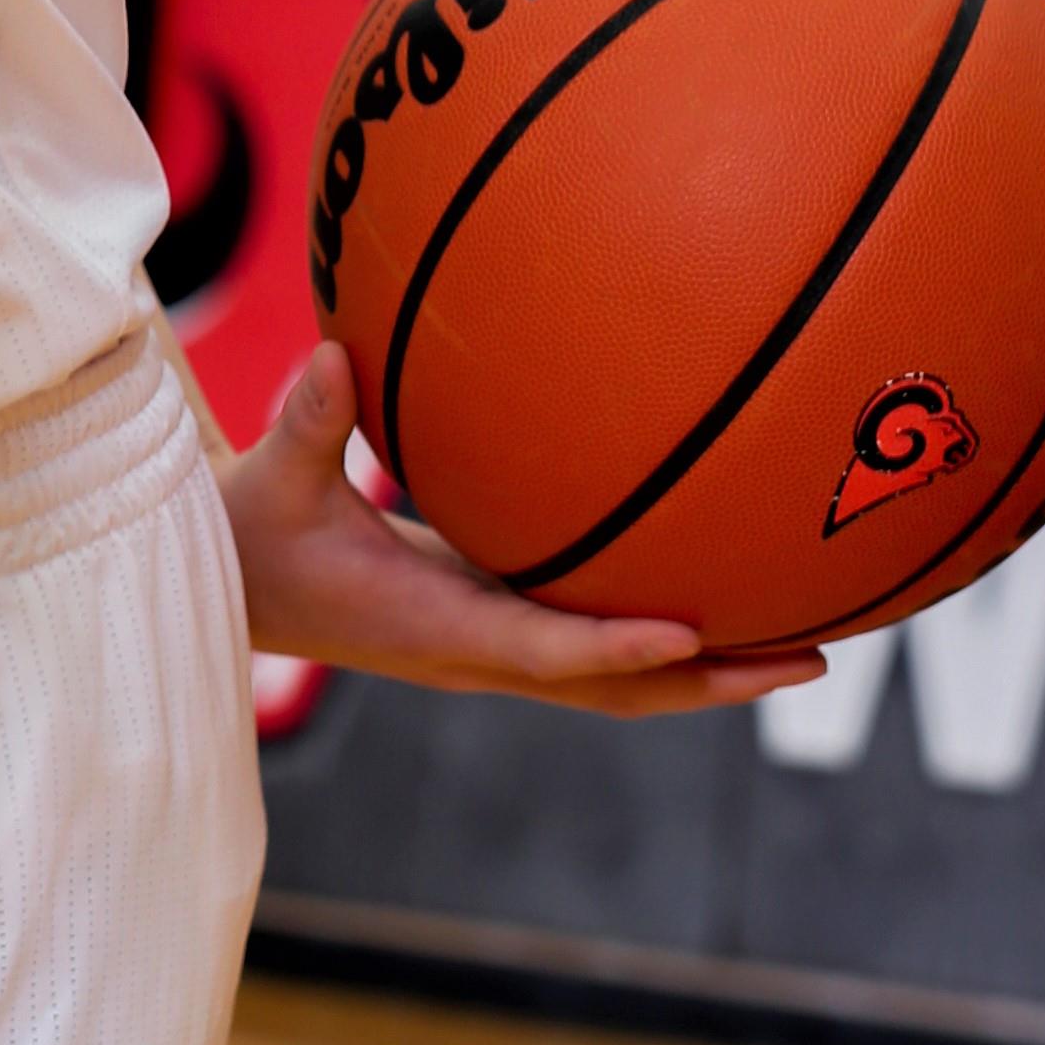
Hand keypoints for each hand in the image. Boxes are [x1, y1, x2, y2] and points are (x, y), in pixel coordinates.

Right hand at [215, 344, 830, 716]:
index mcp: (432, 629)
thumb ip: (305, 423)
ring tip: (806, 641)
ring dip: (711, 669)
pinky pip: (597, 646)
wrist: (233, 588)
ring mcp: (494, 649)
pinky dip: (664, 635)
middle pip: (617, 689)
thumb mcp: (269, 480)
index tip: (691, 633)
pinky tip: (719, 595)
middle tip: (812, 656)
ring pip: (619, 680)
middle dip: (715, 680)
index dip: (616, 646)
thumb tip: (334, 356)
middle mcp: (477, 655)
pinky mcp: (496, 627)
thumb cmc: (247, 535)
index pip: (540, 650)